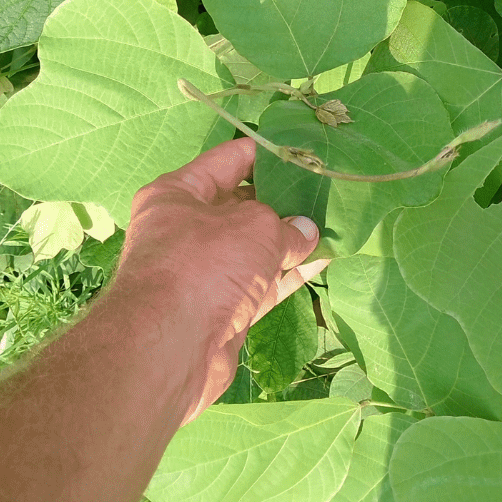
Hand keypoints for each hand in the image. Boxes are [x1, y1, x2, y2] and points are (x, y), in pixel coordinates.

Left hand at [100, 135, 328, 424]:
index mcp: (177, 194)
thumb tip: (305, 233)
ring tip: (329, 223)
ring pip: (253, 248)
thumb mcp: (254, 227)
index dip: (266, 153)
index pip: (228, 160)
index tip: (301, 152)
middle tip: (323, 189)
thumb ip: (286, 226)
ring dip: (288, 239)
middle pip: (241, 205)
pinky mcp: (221, 310)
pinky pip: (261, 283)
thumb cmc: (205, 265)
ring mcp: (203, 273)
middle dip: (280, 200)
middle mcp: (185, 230)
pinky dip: (289, 273)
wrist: (172, 349)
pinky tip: (323, 261)